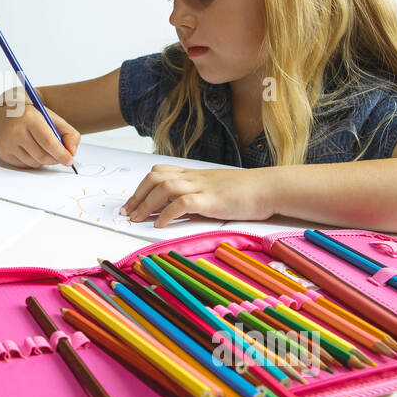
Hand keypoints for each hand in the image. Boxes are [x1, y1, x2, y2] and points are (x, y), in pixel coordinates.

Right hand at [0, 93, 79, 168]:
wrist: (5, 113)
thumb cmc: (31, 116)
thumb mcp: (52, 118)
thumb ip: (68, 133)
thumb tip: (72, 152)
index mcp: (29, 118)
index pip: (48, 142)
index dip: (61, 154)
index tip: (69, 160)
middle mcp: (15, 131)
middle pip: (42, 156)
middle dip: (54, 159)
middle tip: (60, 156)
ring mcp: (7, 143)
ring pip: (34, 163)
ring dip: (43, 160)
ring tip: (42, 148)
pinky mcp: (3, 153)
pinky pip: (24, 165)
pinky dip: (32, 161)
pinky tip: (30, 149)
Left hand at [120, 165, 275, 226]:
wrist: (270, 188)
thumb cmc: (247, 192)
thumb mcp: (216, 190)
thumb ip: (197, 196)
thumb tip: (176, 210)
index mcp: (195, 174)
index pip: (159, 172)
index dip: (142, 186)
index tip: (131, 203)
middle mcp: (194, 177)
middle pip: (155, 178)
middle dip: (137, 195)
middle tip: (127, 213)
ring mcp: (202, 186)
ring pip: (164, 187)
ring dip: (146, 204)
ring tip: (136, 219)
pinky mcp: (211, 199)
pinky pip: (182, 203)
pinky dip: (167, 213)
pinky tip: (160, 224)